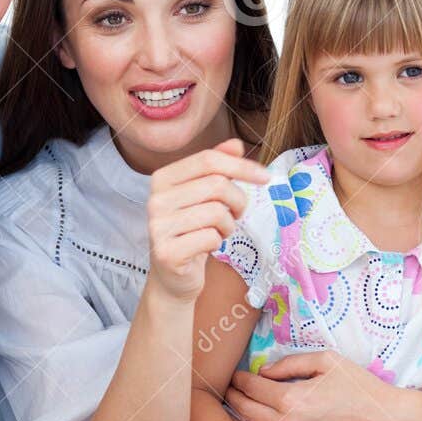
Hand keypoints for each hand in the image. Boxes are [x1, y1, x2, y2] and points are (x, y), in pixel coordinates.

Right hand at [146, 139, 268, 301]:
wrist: (174, 276)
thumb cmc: (192, 231)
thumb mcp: (205, 196)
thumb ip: (217, 168)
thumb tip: (236, 144)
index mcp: (163, 178)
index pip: (208, 160)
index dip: (241, 166)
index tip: (265, 177)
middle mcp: (156, 199)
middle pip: (216, 184)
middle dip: (238, 200)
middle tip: (238, 214)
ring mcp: (158, 226)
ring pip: (216, 212)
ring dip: (228, 224)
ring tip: (220, 231)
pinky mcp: (167, 252)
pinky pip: (211, 237)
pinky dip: (218, 242)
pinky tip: (208, 246)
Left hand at [227, 352, 421, 420]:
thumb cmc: (362, 389)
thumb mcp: (328, 362)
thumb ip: (291, 363)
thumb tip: (264, 371)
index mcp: (292, 398)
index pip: (251, 387)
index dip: (239, 379)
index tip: (236, 375)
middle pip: (245, 411)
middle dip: (233, 398)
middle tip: (229, 390)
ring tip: (235, 412)